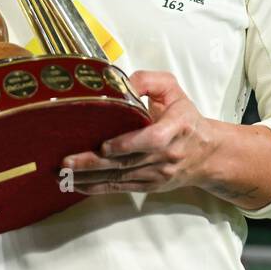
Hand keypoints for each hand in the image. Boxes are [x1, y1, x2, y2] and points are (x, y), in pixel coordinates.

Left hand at [60, 70, 220, 194]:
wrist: (207, 153)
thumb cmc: (186, 119)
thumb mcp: (173, 90)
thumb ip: (148, 81)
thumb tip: (120, 82)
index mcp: (176, 127)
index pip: (153, 140)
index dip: (127, 144)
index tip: (104, 145)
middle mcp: (167, 154)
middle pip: (128, 162)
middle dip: (94, 163)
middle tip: (67, 162)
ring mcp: (158, 173)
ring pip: (120, 178)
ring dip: (89, 178)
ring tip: (63, 174)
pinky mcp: (150, 185)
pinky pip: (121, 188)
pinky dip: (97, 188)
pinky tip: (77, 185)